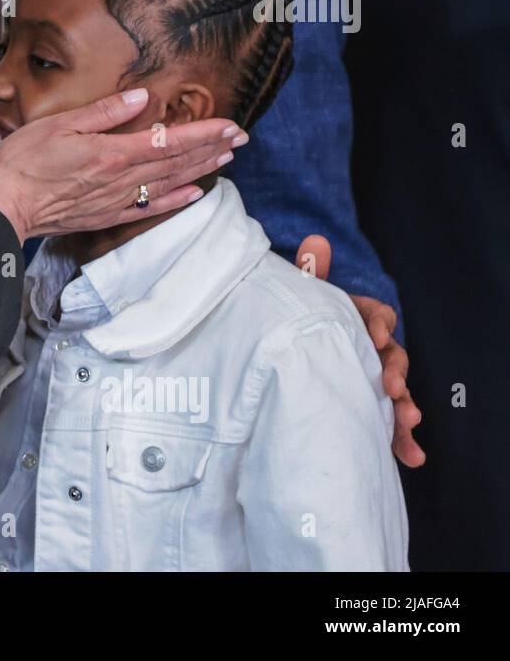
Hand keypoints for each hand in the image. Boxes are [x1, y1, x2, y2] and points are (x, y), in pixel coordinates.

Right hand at [0, 88, 245, 241]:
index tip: (231, 125)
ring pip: (169, 183)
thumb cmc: (24, 162)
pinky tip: (193, 193)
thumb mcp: (59, 124)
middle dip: (212, 148)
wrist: (6, 207)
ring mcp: (116, 200)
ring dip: (200, 169)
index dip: (203, 133)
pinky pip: (149, 208)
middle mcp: (121, 179)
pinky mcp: (106, 215)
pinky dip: (175, 200)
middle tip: (240, 138)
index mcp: (112, 153)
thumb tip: (141, 99)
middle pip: (177, 162)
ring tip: (226, 158)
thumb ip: (104, 112)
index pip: (169, 141)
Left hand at [295, 235, 425, 467]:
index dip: (379, 325)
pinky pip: (387, 422)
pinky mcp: (368, 404)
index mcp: (359, 319)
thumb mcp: (303, 297)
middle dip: (396, 372)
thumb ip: (311, 272)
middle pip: (393, 358)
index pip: (378, 317)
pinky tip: (411, 457)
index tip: (376, 335)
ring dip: (404, 407)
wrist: (290, 344)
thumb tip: (316, 243)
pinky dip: (401, 439)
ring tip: (407, 421)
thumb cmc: (302, 318)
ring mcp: (373, 377)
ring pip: (396, 392)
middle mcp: (373, 349)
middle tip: (392, 386)